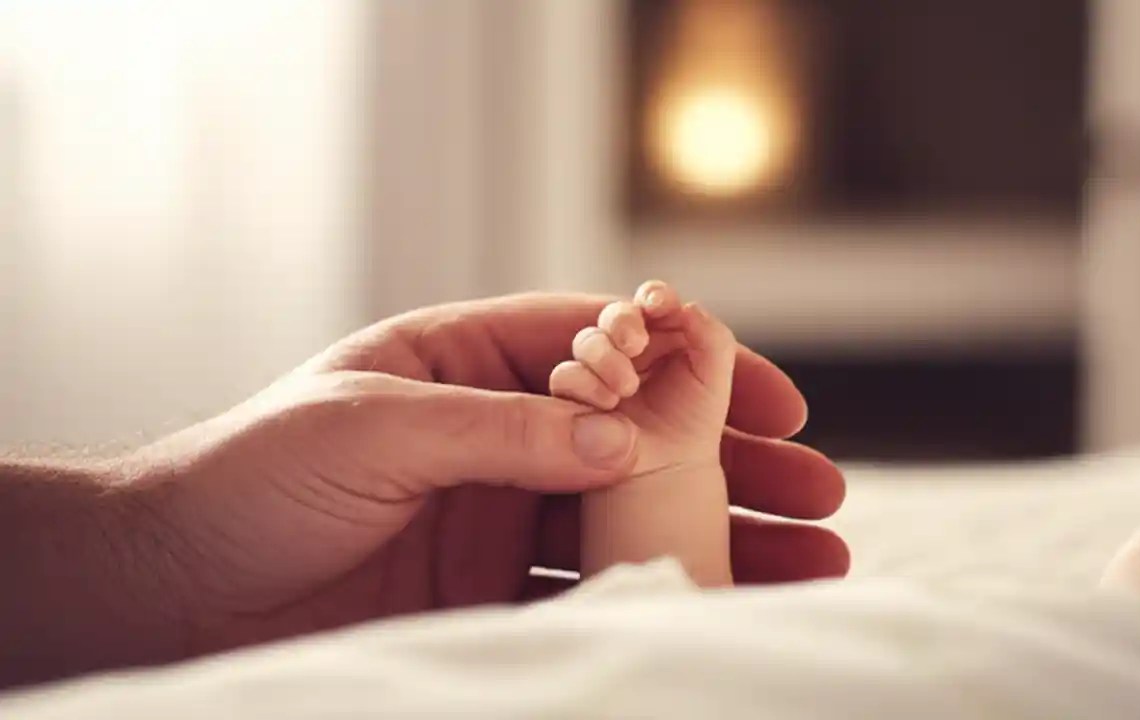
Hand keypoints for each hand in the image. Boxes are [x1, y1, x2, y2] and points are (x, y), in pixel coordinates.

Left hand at [121, 292, 847, 655]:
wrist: (168, 589)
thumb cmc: (250, 473)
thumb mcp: (374, 423)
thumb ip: (503, 427)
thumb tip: (625, 437)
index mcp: (467, 363)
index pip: (604, 350)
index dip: (695, 367)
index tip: (775, 394)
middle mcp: (496, 436)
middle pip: (639, 441)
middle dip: (734, 465)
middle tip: (820, 492)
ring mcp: (497, 518)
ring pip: (628, 520)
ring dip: (715, 538)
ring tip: (808, 559)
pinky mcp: (485, 593)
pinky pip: (584, 589)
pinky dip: (648, 596)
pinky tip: (711, 605)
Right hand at [550, 281, 736, 471]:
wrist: (667, 476)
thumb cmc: (692, 427)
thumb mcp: (714, 378)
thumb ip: (712, 339)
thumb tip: (690, 307)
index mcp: (665, 336)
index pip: (653, 303)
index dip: (654, 296)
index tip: (657, 302)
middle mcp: (630, 350)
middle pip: (617, 317)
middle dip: (624, 322)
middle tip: (635, 342)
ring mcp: (600, 373)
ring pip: (589, 342)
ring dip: (605, 356)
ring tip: (625, 388)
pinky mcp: (575, 399)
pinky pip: (567, 376)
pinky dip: (584, 384)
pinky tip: (606, 404)